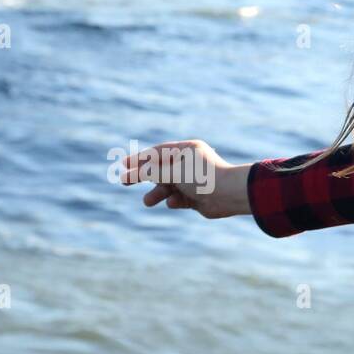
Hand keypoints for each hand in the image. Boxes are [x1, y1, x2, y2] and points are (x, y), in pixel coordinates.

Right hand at [120, 140, 250, 218]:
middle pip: (160, 169)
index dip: (139, 159)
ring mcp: (194, 181)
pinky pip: (179, 199)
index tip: (123, 164)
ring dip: (157, 193)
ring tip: (148, 202)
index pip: (157, 152)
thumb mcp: (172, 172)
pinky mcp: (198, 198)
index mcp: (187, 150)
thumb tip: (131, 174)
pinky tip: (175, 203)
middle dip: (144, 177)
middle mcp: (190, 164)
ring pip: (168, 186)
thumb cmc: (202, 178)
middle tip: (124, 182)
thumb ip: (151, 172)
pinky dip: (174, 201)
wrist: (230, 195)